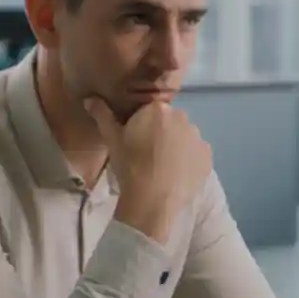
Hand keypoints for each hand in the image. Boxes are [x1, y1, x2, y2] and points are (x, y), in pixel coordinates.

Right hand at [85, 98, 211, 242]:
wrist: (152, 199)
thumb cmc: (130, 166)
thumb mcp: (112, 140)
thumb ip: (103, 115)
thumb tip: (90, 99)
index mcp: (158, 109)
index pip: (150, 111)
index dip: (142, 126)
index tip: (136, 141)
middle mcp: (183, 117)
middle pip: (170, 122)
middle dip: (161, 133)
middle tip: (148, 155)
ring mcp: (198, 137)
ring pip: (185, 137)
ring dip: (177, 146)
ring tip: (163, 167)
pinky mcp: (207, 156)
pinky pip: (197, 154)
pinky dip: (189, 161)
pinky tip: (177, 175)